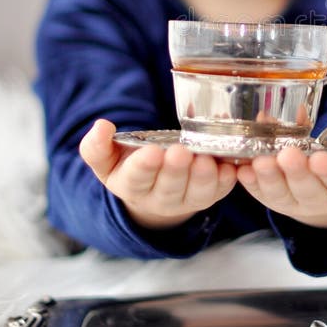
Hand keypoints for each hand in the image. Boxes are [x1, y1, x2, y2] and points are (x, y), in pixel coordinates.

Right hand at [79, 119, 237, 230]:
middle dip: (176, 170)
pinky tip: (229, 167)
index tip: (153, 151)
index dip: (144, 166)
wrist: (152, 187)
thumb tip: (100, 126)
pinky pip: (219, 192)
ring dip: (204, 177)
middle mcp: (159, 198)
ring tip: (206, 160)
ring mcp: (186, 199)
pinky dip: (225, 181)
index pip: (136, 179)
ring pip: (196, 193)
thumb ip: (97, 145)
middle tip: (181, 152)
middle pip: (169, 188)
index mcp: (132, 186)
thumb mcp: (106, 158)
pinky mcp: (208, 196)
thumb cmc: (128, 166)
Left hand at [236, 127, 326, 228]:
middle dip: (296, 173)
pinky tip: (242, 167)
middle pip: (307, 189)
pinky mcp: (272, 198)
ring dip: (268, 177)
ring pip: (280, 193)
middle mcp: (319, 198)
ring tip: (261, 161)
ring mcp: (293, 201)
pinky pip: (259, 193)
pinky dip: (249, 181)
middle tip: (287, 155)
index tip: (321, 159)